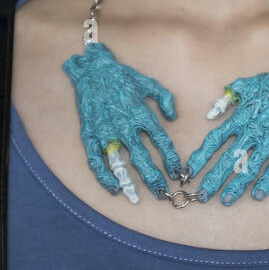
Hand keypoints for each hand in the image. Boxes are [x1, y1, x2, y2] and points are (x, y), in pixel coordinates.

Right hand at [62, 42, 181, 200]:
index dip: (171, 160)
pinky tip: (113, 187)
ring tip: (137, 199)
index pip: (161, 143)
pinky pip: (96, 161)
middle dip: (154, 178)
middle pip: (143, 158)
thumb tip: (173, 116)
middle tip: (163, 193)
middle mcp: (125, 126)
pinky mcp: (90, 135)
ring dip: (129, 182)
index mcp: (141, 114)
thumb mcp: (149, 83)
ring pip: (120, 163)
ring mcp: (106, 133)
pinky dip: (103, 176)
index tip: (178, 173)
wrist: (92, 70)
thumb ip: (165, 99)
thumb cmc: (122, 77)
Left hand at [184, 52, 268, 204]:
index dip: (200, 158)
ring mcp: (268, 139)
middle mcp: (252, 131)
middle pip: (229, 159)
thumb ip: (223, 102)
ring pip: (250, 167)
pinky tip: (258, 195)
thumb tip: (209, 115)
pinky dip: (267, 181)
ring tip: (226, 200)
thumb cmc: (265, 85)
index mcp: (238, 118)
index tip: (188, 172)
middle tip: (203, 195)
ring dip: (237, 185)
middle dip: (215, 179)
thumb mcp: (241, 87)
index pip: (214, 141)